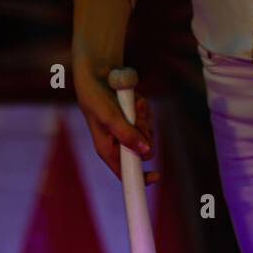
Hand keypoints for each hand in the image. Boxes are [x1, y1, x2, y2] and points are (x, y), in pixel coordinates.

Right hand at [73, 63, 159, 185]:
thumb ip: (126, 135)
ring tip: (133, 104)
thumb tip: (144, 151)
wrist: (96, 74)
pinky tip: (135, 100)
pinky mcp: (134, 119)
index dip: (141, 178)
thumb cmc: (96, 98)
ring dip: (144, 117)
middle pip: (144, 150)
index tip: (157, 176)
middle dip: (144, 133)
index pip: (125, 172)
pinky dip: (144, 109)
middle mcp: (119, 143)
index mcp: (108, 150)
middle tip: (136, 118)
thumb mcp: (109, 118)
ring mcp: (128, 130)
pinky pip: (148, 119)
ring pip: (148, 133)